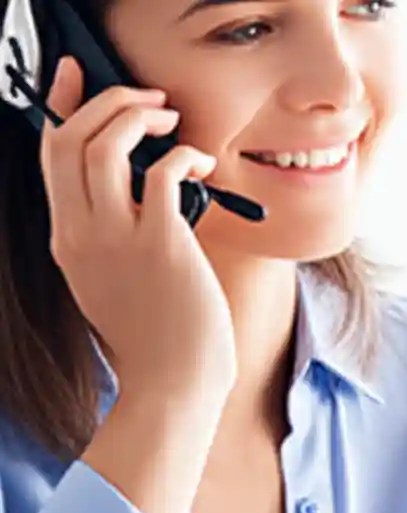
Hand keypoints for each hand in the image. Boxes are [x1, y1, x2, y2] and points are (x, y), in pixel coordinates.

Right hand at [41, 55, 235, 402]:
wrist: (175, 382)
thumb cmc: (159, 337)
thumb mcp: (114, 282)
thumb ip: (113, 238)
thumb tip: (145, 193)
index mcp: (68, 242)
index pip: (51, 159)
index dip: (63, 110)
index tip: (76, 81)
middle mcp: (82, 235)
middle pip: (69, 141)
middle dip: (104, 101)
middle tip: (145, 98)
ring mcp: (117, 239)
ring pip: (104, 146)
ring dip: (137, 117)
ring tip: (169, 117)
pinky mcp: (161, 244)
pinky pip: (163, 173)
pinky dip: (183, 154)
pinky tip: (200, 163)